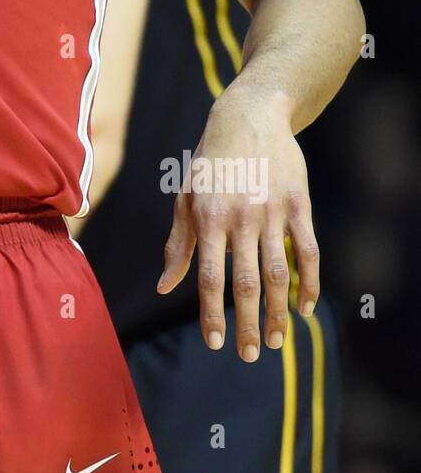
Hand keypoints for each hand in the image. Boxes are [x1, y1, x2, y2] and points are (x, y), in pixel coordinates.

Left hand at [157, 85, 319, 359]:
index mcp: (208, 217)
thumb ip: (178, 244)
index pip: (208, 277)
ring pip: (278, 273)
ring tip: (275, 340)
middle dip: (247, 324)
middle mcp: (241, 217)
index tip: (215, 344)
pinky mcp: (299, 204)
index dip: (212, 313)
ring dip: (277, 311)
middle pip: (246, 283)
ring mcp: (273, 211)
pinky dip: (308, 282)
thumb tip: (163, 286)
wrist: (249, 116)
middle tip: (247, 355)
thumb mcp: (186, 197)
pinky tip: (303, 308)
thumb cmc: (210, 162)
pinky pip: (307, 251)